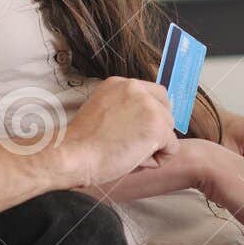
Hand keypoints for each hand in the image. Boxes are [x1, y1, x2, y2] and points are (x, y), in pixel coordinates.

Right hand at [59, 77, 177, 187]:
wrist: (72, 154)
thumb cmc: (81, 144)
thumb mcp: (102, 112)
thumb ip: (124, 110)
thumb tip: (145, 125)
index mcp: (120, 83)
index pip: (153, 94)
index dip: (150, 117)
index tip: (136, 132)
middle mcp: (136, 88)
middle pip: (166, 109)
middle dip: (157, 130)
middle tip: (132, 146)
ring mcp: (148, 106)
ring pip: (169, 130)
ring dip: (154, 147)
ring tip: (127, 154)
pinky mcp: (157, 126)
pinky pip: (171, 148)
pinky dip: (158, 160)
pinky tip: (135, 161)